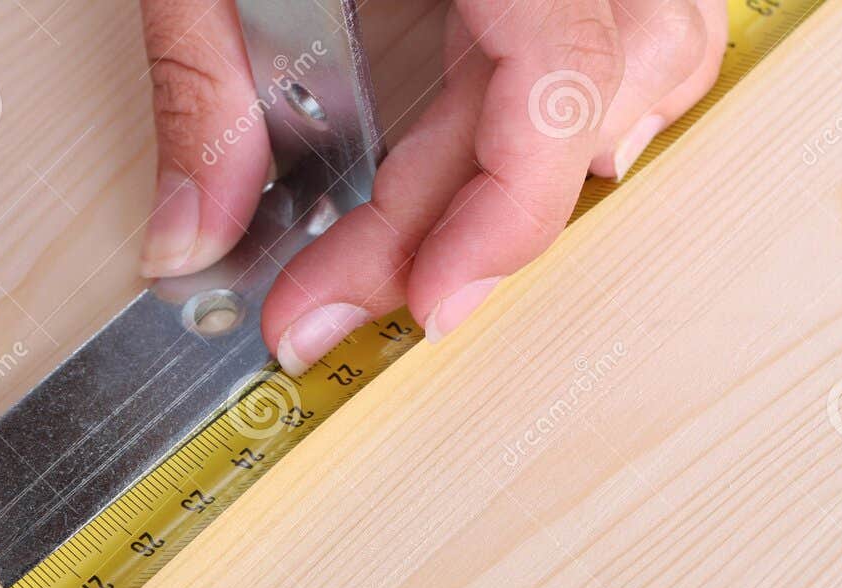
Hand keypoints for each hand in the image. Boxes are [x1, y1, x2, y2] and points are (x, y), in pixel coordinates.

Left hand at [139, 0, 725, 366]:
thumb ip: (205, 85)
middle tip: (335, 298)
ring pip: (648, 51)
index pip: (559, 79)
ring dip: (551, 165)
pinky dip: (582, 91)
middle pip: (572, 99)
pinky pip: (630, 8)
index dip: (502, 218)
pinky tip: (501, 136)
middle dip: (453, 226)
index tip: (421, 304)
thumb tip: (192, 232)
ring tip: (443, 241)